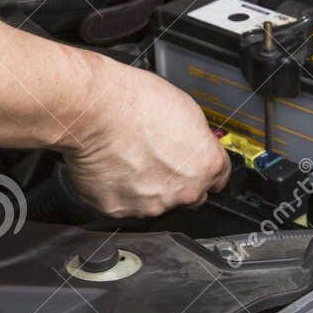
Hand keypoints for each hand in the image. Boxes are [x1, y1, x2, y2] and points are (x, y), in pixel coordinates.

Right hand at [64, 60, 230, 217]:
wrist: (93, 110)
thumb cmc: (133, 102)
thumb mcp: (186, 108)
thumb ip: (196, 138)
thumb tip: (193, 143)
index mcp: (204, 166)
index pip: (219, 177)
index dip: (204, 167)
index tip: (195, 163)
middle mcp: (182, 192)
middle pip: (189, 194)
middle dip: (177, 180)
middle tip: (155, 155)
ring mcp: (150, 205)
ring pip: (155, 201)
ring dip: (146, 186)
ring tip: (129, 156)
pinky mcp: (118, 210)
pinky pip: (122, 203)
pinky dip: (118, 190)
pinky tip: (113, 166)